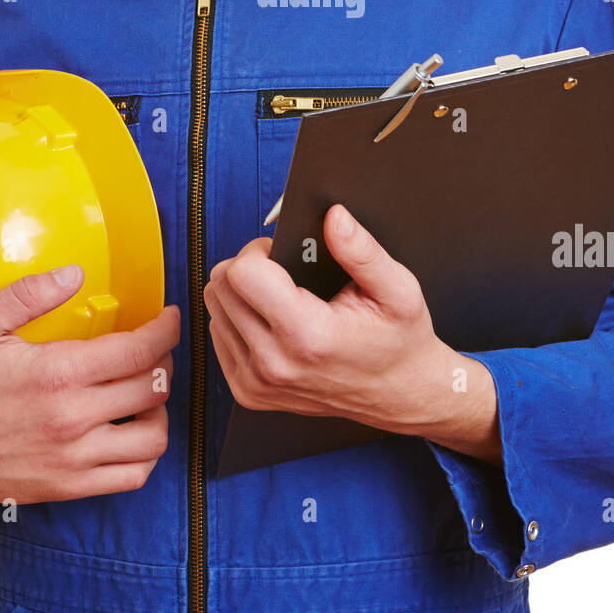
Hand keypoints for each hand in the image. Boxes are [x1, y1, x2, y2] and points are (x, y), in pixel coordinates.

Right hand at [0, 265, 179, 512]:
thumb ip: (28, 295)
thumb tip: (75, 273)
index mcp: (56, 375)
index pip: (139, 352)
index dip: (165, 330)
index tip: (169, 318)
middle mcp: (72, 420)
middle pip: (153, 389)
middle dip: (164, 361)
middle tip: (154, 348)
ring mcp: (71, 460)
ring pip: (152, 438)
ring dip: (160, 410)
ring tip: (146, 390)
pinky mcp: (64, 487)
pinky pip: (130, 477)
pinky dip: (143, 454)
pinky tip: (130, 430)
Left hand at [204, 203, 500, 458]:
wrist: (399, 395)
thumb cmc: (399, 342)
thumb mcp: (398, 289)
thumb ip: (362, 250)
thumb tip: (334, 217)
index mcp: (308, 337)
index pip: (242, 274)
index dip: (259, 251)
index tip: (281, 253)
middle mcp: (274, 364)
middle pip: (221, 287)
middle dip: (248, 267)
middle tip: (283, 273)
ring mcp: (256, 383)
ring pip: (214, 309)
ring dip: (241, 294)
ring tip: (281, 298)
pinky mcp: (247, 392)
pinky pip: (218, 335)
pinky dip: (239, 319)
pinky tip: (273, 320)